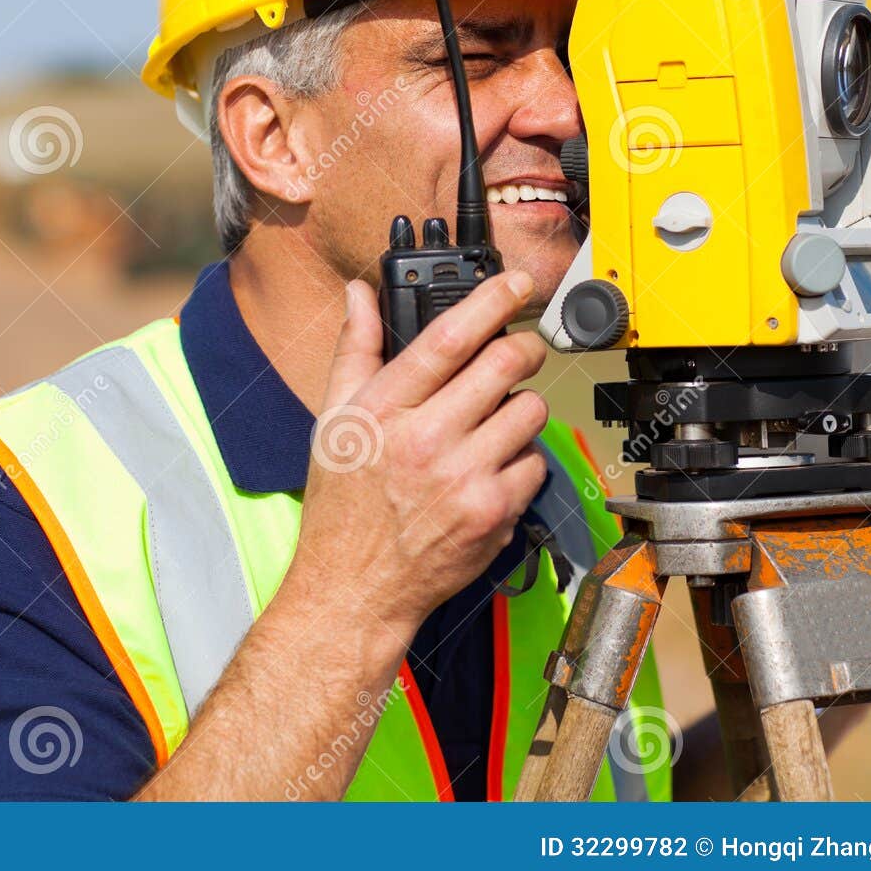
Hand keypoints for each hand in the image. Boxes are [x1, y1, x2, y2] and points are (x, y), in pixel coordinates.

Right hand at [290, 272, 549, 637]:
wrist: (355, 588)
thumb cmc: (343, 506)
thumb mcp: (334, 420)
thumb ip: (354, 350)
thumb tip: (359, 295)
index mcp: (386, 410)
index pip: (450, 337)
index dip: (492, 299)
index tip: (515, 282)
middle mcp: (428, 440)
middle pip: (505, 363)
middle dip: (524, 346)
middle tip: (520, 349)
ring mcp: (466, 479)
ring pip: (530, 410)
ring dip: (522, 406)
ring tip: (496, 420)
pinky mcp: (495, 514)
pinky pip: (536, 463)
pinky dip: (523, 460)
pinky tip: (492, 468)